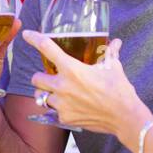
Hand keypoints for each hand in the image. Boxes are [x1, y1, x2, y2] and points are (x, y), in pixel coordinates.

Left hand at [23, 32, 149, 142]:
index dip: (34, 39)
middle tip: (51, 76)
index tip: (27, 35)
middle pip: (36, 78)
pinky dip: (58, 108)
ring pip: (41, 96)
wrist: (125, 117)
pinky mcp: (65, 118)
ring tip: (59, 93)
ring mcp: (62, 104)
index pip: (47, 48)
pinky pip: (53, 111)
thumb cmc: (119, 91)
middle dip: (41, 76)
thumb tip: (116, 42)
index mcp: (72, 69)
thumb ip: (110, 53)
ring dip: (47, 93)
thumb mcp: (113, 67)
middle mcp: (62, 86)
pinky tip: (70, 106)